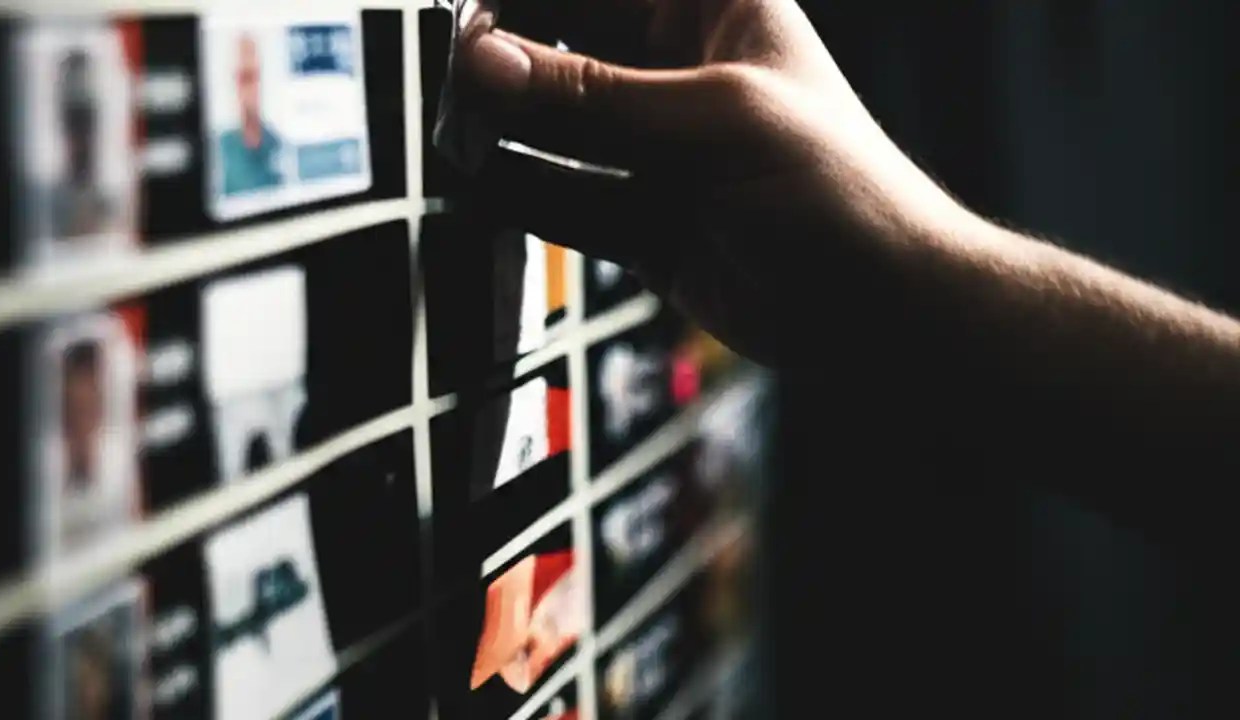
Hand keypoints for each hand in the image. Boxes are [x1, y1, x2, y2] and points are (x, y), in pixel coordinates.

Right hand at [455, 0, 969, 366]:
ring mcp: (653, 150)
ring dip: (502, 132)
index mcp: (709, 10)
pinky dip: (519, 194)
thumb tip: (482, 64)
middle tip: (453, 91)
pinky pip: (561, 198)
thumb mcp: (714, 124)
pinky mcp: (639, 221)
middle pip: (560, 48)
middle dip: (502, 66)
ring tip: (454, 138)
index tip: (465, 32)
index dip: (519, 0)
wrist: (881, 312)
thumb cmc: (837, 192)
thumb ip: (593, 97)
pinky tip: (477, 185)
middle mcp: (674, 72)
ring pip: (551, 127)